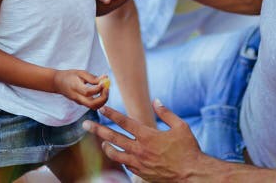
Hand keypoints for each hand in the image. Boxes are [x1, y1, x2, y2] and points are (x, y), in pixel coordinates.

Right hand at [52, 70, 109, 109]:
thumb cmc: (69, 76)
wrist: (57, 83)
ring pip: (94, 107)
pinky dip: (100, 100)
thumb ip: (92, 77)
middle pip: (92, 104)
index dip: (98, 88)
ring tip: (105, 89)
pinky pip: (92, 105)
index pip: (88, 92)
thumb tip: (105, 78)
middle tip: (107, 88)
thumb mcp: (80, 73)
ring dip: (103, 100)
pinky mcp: (81, 103)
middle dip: (103, 98)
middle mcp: (77, 97)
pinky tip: (101, 91)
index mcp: (75, 88)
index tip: (104, 81)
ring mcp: (79, 102)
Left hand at [82, 99, 202, 181]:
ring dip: (106, 145)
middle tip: (85, 124)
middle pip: (113, 137)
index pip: (125, 122)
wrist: (191, 175)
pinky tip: (118, 154)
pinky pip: (125, 164)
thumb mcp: (181, 126)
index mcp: (148, 136)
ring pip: (115, 153)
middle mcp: (140, 149)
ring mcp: (139, 163)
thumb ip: (166, 113)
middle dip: (97, 129)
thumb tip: (156, 101)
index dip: (112, 114)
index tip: (102, 108)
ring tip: (101, 141)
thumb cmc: (188, 149)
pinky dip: (119, 158)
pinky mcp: (141, 173)